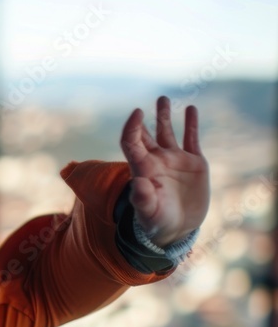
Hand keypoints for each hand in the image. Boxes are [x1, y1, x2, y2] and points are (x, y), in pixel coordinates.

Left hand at [119, 96, 208, 247]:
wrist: (177, 229)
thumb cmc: (157, 222)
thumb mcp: (149, 213)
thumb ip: (142, 199)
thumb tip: (138, 183)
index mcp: (142, 169)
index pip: (131, 142)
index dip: (132, 127)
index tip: (137, 113)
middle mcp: (156, 160)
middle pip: (145, 135)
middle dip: (142, 121)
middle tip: (143, 106)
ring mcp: (175, 160)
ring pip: (167, 132)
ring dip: (164, 115)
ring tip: (163, 98)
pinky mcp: (194, 163)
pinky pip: (191, 139)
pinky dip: (191, 124)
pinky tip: (191, 109)